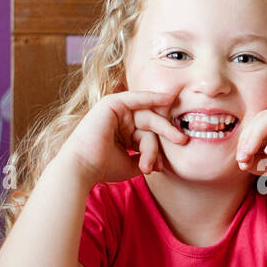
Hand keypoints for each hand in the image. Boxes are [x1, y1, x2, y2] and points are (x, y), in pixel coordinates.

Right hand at [60, 90, 185, 183]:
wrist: (83, 168)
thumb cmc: (103, 168)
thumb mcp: (132, 164)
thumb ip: (146, 158)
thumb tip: (160, 161)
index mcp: (122, 132)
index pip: (148, 135)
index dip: (157, 149)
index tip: (162, 166)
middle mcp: (118, 119)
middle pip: (151, 124)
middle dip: (167, 133)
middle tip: (183, 141)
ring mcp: (114, 110)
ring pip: (147, 118)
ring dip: (161, 129)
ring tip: (168, 146)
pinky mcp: (111, 103)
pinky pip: (136, 99)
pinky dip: (152, 97)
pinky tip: (168, 98)